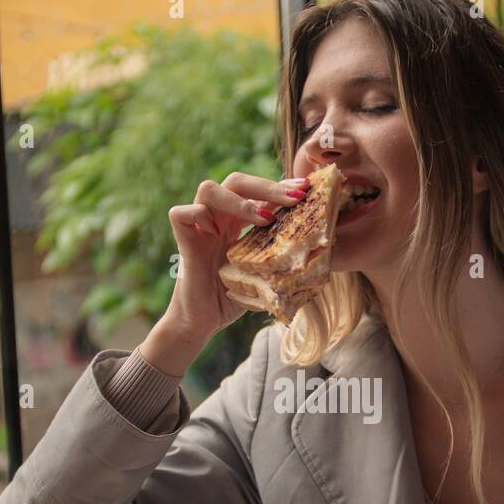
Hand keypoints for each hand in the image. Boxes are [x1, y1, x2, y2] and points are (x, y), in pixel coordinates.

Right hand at [164, 171, 310, 339]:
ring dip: (239, 200)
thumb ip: (282, 256)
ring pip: (208, 189)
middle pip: (236, 181)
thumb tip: (323, 248)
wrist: (203, 322)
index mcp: (235, 222)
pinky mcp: (183, 242)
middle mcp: (216, 219)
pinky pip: (180, 213)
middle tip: (294, 198)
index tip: (306, 189)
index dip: (279, 186)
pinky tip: (217, 234)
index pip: (256, 191)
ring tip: (263, 219)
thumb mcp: (264, 273)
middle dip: (268, 186)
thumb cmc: (232, 299)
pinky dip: (199, 216)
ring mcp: (199, 228)